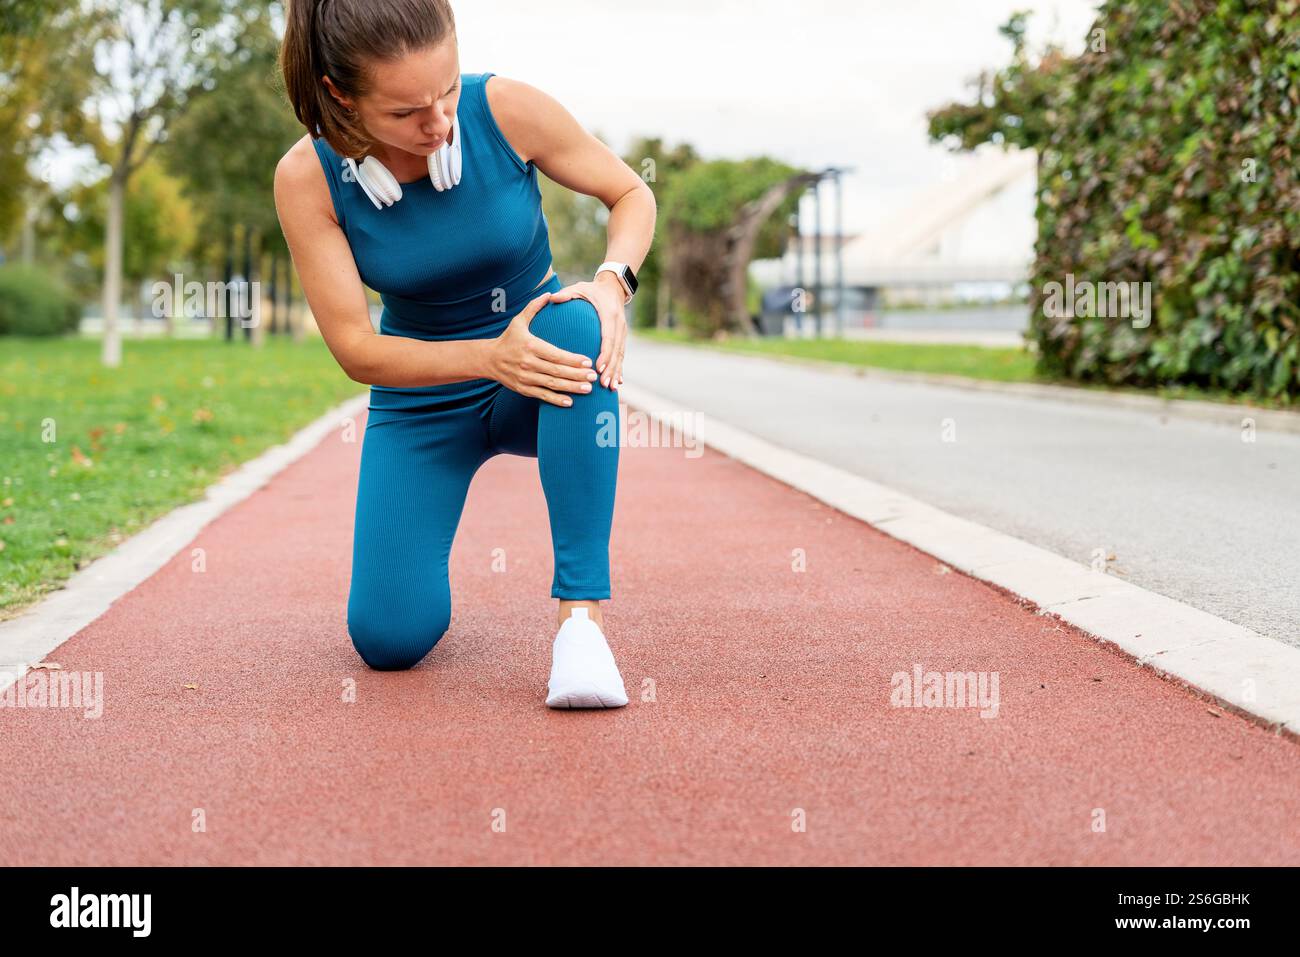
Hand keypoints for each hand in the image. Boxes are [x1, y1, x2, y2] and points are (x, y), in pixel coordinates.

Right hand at [486, 290, 598, 406]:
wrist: (489, 359)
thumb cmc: (508, 338)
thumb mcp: (519, 321)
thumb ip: (534, 307)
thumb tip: (549, 293)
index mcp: (530, 346)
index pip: (555, 354)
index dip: (572, 359)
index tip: (588, 361)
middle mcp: (528, 363)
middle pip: (557, 371)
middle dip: (577, 374)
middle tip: (593, 376)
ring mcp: (525, 377)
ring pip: (552, 385)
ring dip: (571, 388)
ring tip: (588, 388)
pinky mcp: (523, 388)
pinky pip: (542, 395)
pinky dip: (556, 400)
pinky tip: (570, 402)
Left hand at [547, 272, 626, 389]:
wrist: (613, 287)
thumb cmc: (592, 290)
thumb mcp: (579, 289)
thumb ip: (566, 294)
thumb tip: (552, 297)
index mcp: (609, 314)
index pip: (608, 337)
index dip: (604, 353)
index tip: (598, 367)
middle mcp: (619, 324)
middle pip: (616, 350)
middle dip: (610, 368)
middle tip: (603, 384)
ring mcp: (622, 331)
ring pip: (620, 355)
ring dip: (615, 372)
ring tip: (610, 388)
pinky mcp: (622, 336)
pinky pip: (621, 355)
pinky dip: (619, 369)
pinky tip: (617, 383)